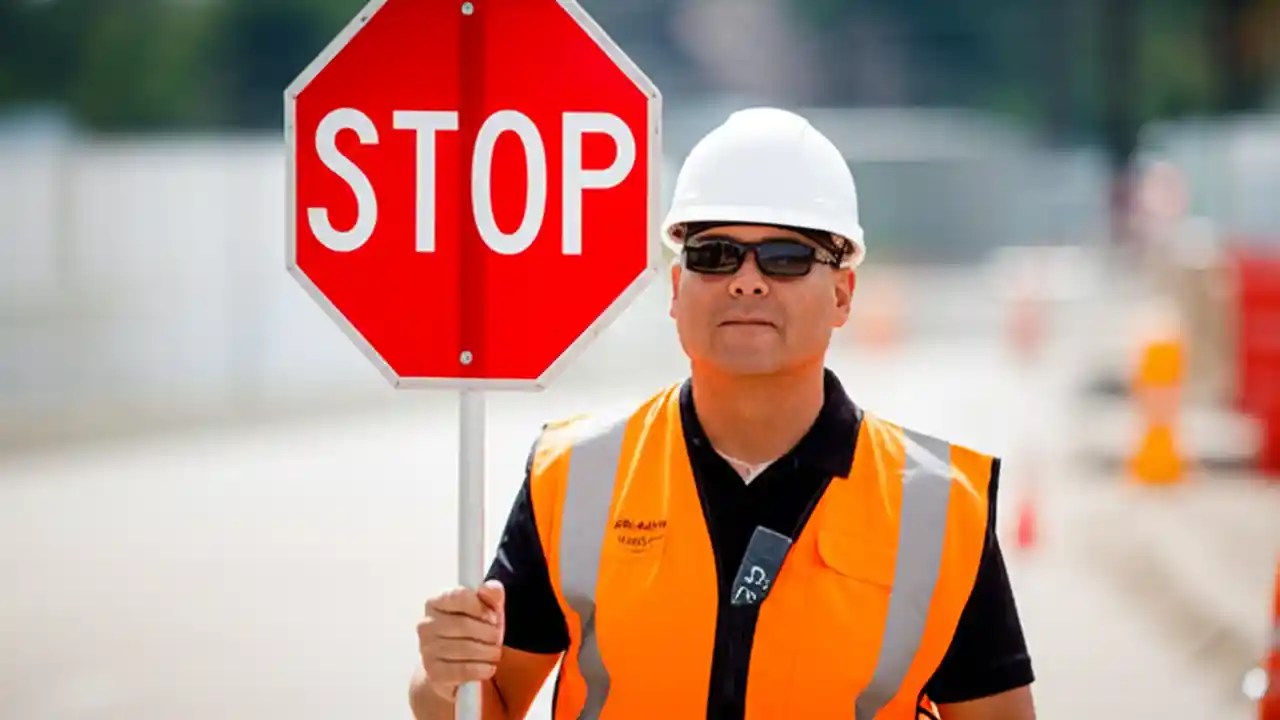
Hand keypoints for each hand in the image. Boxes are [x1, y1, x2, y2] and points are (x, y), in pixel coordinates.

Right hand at [416, 580, 505, 700]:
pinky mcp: (434, 672)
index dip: (480, 606)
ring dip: (488, 652)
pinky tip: (488, 667)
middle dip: (488, 632)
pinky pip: (463, 670)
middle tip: (497, 638)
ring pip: (466, 648)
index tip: (492, 616)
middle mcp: (426, 624)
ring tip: (494, 653)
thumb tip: (490, 588)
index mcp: (436, 603)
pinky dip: (481, 669)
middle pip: (464, 624)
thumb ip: (491, 595)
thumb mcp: (485, 610)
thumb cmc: (469, 634)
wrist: (451, 669)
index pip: (459, 596)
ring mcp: (427, 649)